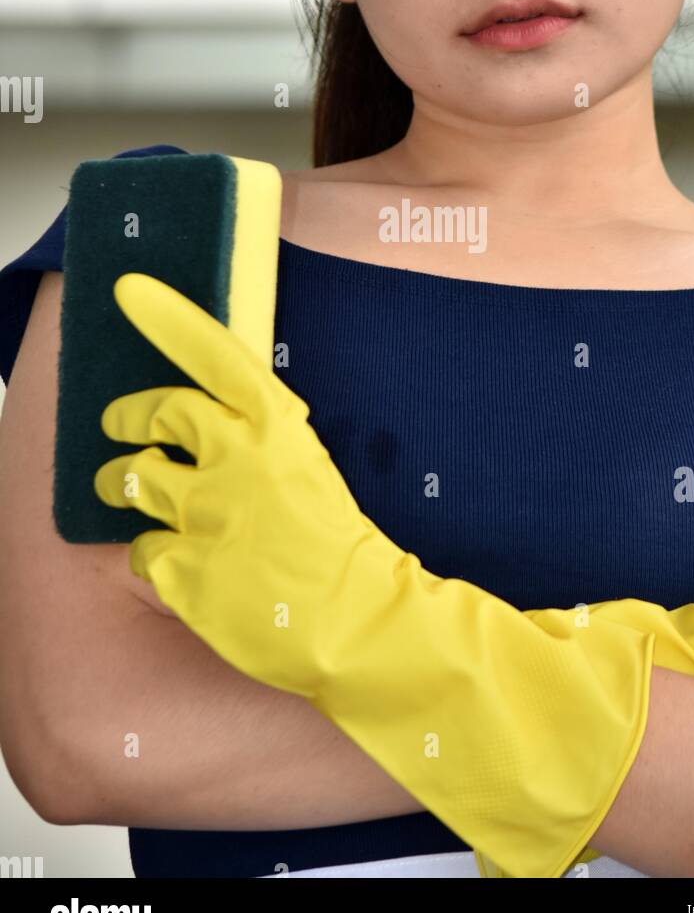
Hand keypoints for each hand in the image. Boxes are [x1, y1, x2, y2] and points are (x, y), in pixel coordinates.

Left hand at [93, 271, 401, 699]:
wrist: (357, 622)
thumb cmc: (341, 546)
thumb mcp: (310, 469)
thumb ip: (260, 442)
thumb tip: (213, 427)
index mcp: (276, 428)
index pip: (212, 355)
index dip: (169, 319)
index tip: (131, 290)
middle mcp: (233, 461)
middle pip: (158, 414)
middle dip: (128, 415)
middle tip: (117, 423)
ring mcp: (203, 515)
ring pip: (133, 479)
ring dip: (123, 481)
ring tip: (125, 488)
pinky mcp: (182, 569)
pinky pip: (143, 548)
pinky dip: (155, 552)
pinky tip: (180, 561)